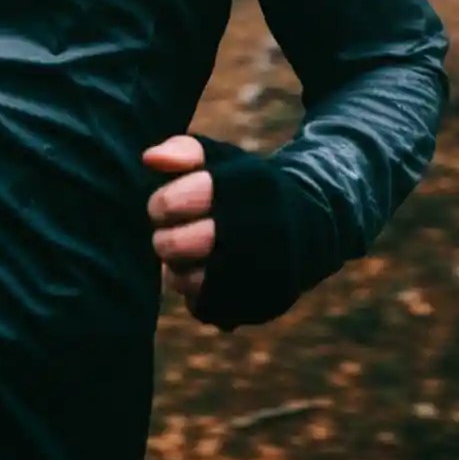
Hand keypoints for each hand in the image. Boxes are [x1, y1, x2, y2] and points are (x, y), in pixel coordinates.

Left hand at [143, 134, 326, 331]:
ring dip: (180, 269)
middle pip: (173, 246)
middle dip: (165, 239)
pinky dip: (198, 293)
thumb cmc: (245, 188)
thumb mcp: (220, 159)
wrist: (308, 225)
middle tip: (174, 233)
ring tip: (194, 254)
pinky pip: (205, 307)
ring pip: (186, 281)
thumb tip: (150, 160)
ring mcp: (264, 272)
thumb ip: (183, 152)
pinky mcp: (263, 305)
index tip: (167, 205)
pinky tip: (209, 274)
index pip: (170, 203)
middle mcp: (261, 230)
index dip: (161, 205)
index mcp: (246, 187)